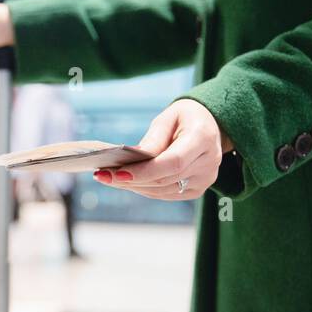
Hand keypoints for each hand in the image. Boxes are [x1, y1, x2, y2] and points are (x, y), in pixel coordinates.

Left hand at [93, 99, 227, 199]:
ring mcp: (205, 179)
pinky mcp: (197, 190)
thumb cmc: (185, 118)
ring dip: (133, 186)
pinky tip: (126, 181)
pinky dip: (144, 188)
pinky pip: (166, 194)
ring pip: (162, 190)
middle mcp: (209, 162)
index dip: (144, 171)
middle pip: (164, 179)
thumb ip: (153, 139)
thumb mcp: (168, 117)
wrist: (210, 125)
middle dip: (130, 179)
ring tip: (108, 178)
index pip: (172, 162)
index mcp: (203, 138)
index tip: (117, 172)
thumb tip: (133, 159)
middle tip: (102, 175)